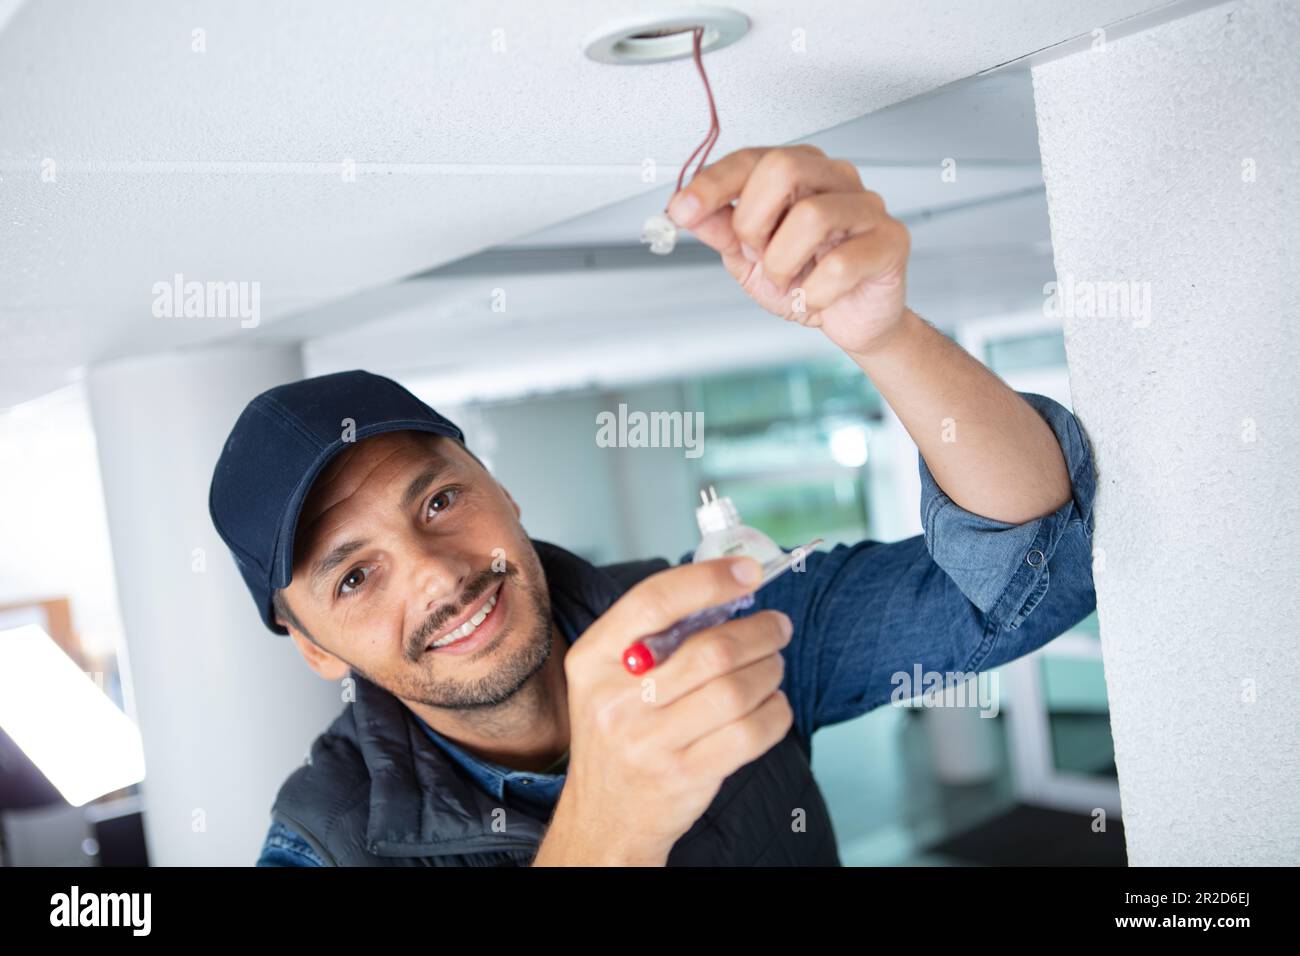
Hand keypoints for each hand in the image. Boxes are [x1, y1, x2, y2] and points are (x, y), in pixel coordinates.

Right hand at [532, 556, 793, 865]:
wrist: (607, 816)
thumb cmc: (620, 733)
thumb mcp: (608, 677)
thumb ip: (654, 634)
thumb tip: (728, 586)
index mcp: (593, 659)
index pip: (655, 601)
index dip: (709, 580)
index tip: (750, 571)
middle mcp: (615, 699)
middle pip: (711, 648)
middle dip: (759, 631)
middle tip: (778, 626)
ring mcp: (649, 741)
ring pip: (737, 690)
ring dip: (770, 670)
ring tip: (774, 665)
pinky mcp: (685, 774)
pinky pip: (751, 732)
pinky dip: (775, 711)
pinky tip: (771, 704)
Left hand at [666, 144, 911, 356]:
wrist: (854, 319)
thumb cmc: (809, 280)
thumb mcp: (751, 260)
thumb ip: (722, 231)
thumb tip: (687, 208)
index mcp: (799, 173)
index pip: (750, 159)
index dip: (712, 183)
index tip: (682, 209)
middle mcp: (833, 179)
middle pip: (783, 168)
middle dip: (753, 221)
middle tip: (756, 253)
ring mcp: (867, 206)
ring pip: (811, 216)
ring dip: (782, 263)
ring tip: (788, 280)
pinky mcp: (891, 240)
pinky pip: (841, 264)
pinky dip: (814, 293)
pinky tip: (815, 296)